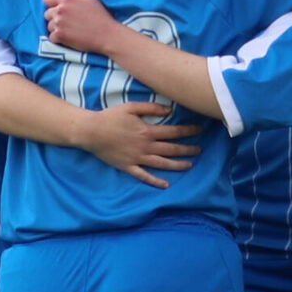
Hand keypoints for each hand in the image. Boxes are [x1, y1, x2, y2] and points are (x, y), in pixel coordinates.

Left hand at [43, 0, 121, 55]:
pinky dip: (58, 40)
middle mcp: (61, 9)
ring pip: (49, 26)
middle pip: (47, 14)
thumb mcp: (89, 0)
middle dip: (54, 18)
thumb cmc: (101, 17)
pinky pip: (51, 37)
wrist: (107, 34)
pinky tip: (68, 39)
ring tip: (69, 32)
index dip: (51, 5)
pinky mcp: (59, 35)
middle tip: (65, 24)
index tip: (56, 10)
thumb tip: (66, 1)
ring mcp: (59, 22)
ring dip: (56, 30)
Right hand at [77, 100, 203, 188]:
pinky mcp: (128, 167)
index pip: (173, 132)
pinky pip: (144, 176)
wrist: (91, 131)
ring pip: (162, 164)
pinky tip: (166, 185)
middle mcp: (145, 147)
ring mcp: (137, 158)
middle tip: (199, 150)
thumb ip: (151, 108)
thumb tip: (169, 110)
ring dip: (177, 165)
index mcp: (147, 131)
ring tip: (189, 165)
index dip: (188, 131)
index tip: (199, 131)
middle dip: (187, 150)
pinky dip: (155, 181)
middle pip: (171, 150)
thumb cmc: (110, 117)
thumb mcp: (131, 107)